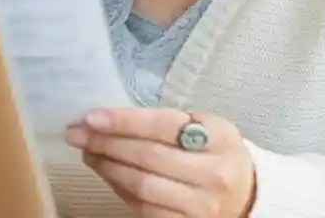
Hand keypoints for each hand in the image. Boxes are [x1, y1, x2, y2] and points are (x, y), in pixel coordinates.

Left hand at [66, 107, 255, 217]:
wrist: (246, 195)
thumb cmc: (214, 152)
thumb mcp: (204, 126)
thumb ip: (164, 122)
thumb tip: (107, 117)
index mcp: (220, 138)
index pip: (165, 126)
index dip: (125, 121)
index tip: (92, 116)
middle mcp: (214, 173)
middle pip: (149, 157)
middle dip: (107, 143)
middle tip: (77, 133)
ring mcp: (201, 205)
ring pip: (142, 186)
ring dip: (107, 167)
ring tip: (88, 151)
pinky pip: (144, 208)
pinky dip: (119, 189)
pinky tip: (107, 173)